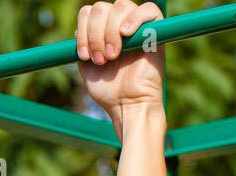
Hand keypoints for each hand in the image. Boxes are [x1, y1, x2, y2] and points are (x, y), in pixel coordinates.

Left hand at [75, 0, 164, 130]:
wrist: (128, 107)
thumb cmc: (110, 92)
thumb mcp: (87, 68)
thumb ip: (83, 47)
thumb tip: (78, 31)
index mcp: (103, 31)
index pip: (88, 12)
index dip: (83, 31)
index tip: (84, 56)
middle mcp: (120, 25)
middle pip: (101, 7)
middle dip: (95, 34)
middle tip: (101, 59)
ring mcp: (138, 27)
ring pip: (120, 6)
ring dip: (111, 31)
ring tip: (113, 56)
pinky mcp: (157, 31)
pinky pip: (149, 9)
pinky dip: (135, 18)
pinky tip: (126, 33)